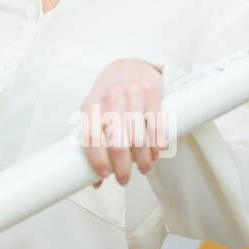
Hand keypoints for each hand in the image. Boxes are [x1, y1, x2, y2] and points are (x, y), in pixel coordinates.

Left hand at [78, 59, 168, 187]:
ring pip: (139, 139)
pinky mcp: (152, 94)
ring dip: (142, 161)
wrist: (128, 66)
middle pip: (117, 143)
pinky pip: (157, 126)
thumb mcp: (94, 112)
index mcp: (91, 105)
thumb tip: (95, 181)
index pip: (90, 137)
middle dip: (122, 168)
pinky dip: (157, 146)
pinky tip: (155, 155)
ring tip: (142, 169)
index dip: (97, 159)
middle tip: (124, 179)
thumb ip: (94, 142)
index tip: (105, 175)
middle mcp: (110, 99)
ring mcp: (132, 95)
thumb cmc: (108, 95)